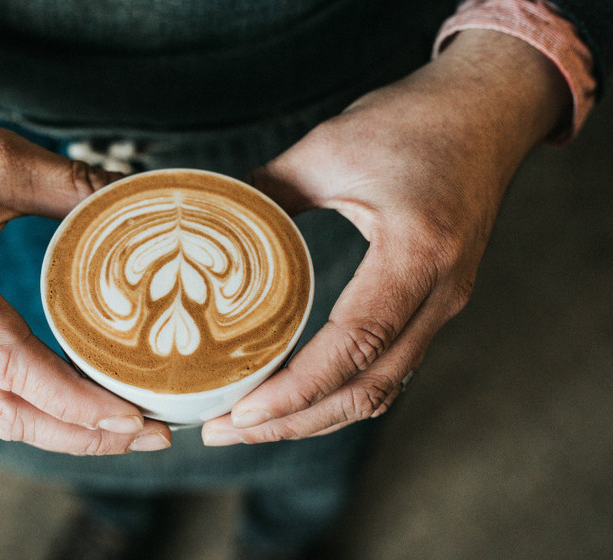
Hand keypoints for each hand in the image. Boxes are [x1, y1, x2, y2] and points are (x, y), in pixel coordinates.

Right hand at [0, 5, 171, 454]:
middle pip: (8, 411)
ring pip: (0, 408)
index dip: (75, 402)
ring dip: (65, 428)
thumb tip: (142, 200)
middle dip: (83, 435)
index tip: (133, 418)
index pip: (11, 368)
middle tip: (153, 435)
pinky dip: (44, 404)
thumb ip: (72, 185)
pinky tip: (86, 394)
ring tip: (129, 426)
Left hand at [202, 30, 570, 444]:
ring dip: (315, 416)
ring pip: (381, 389)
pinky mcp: (434, 304)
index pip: (356, 344)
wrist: (488, 110)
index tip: (240, 411)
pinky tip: (297, 395)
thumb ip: (266, 190)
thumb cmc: (416, 121)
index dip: (296, 389)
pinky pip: (390, 368)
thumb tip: (207, 222)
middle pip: (367, 388)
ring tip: (250, 424)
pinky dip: (340, 393)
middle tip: (224, 431)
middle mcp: (439, 293)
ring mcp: (442, 304)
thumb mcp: (330, 147)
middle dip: (293, 422)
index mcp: (417, 253)